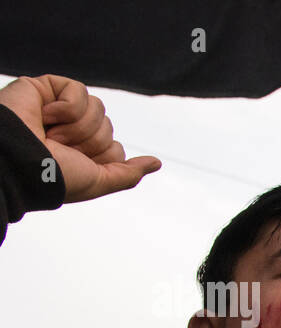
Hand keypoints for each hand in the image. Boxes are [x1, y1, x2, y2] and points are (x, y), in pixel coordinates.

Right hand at [0, 75, 159, 202]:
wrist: (19, 162)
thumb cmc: (53, 177)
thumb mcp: (98, 182)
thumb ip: (128, 174)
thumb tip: (157, 163)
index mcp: (82, 153)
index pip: (114, 147)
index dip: (102, 157)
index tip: (77, 164)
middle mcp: (71, 131)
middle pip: (108, 128)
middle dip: (89, 142)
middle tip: (60, 148)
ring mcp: (59, 109)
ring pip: (98, 108)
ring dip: (78, 127)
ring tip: (51, 135)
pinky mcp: (45, 88)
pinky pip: (78, 91)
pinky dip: (67, 108)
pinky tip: (45, 117)